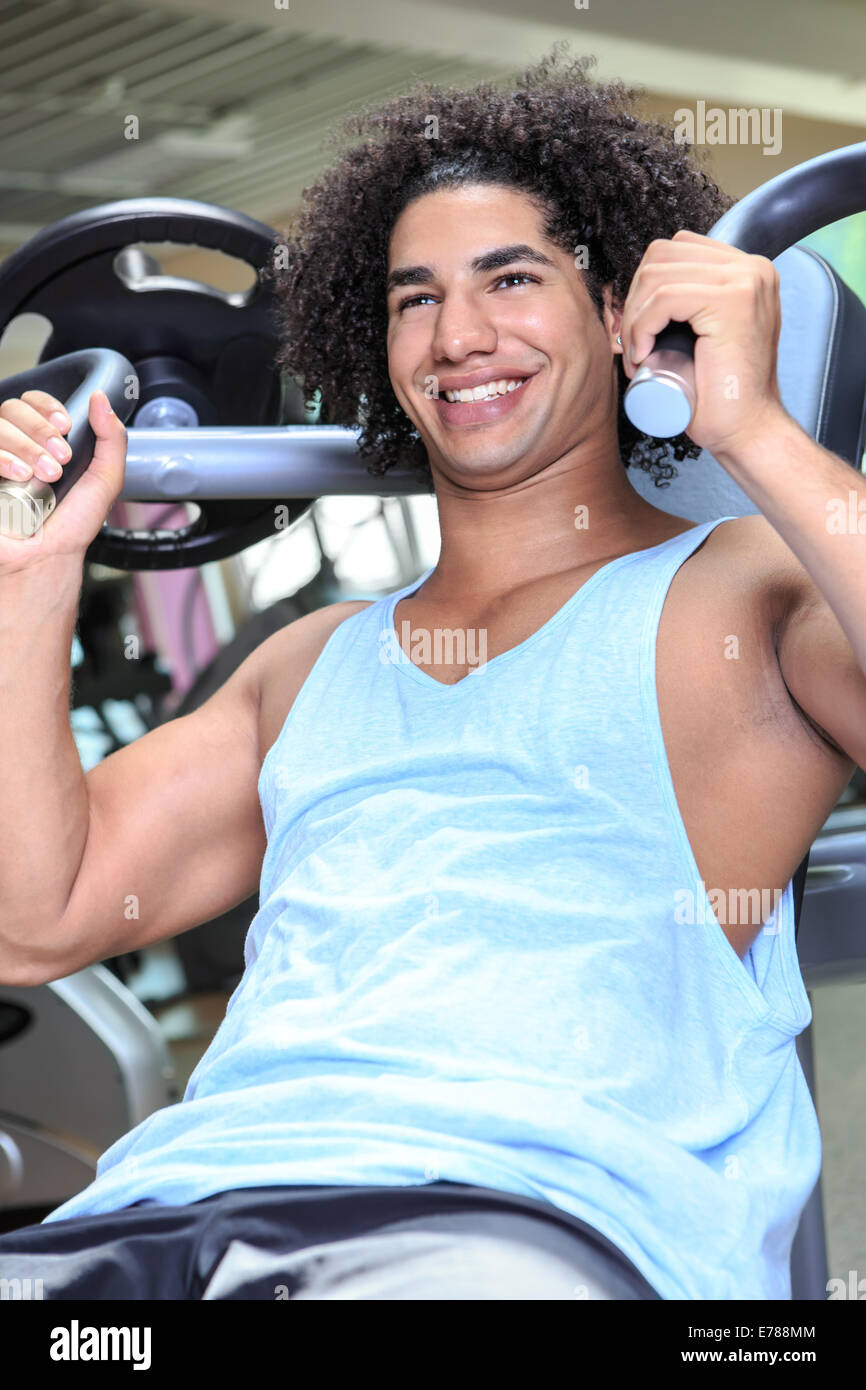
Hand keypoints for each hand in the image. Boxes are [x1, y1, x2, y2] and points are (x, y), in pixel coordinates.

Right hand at [0, 388, 126, 574]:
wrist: (45, 556)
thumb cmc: (71, 526)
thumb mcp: (105, 481)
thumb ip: (112, 440)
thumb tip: (100, 400)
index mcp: (41, 443)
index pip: (34, 402)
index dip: (48, 406)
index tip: (66, 425)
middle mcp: (14, 447)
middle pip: (14, 408)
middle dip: (42, 430)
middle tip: (59, 460)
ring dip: (26, 446)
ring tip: (43, 475)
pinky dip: (3, 457)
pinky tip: (18, 476)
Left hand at [618, 228, 788, 457]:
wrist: (746, 430)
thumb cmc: (719, 395)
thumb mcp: (705, 335)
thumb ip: (693, 305)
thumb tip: (642, 288)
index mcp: (746, 271)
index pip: (675, 250)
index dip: (644, 288)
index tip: (636, 330)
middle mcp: (752, 267)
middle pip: (661, 255)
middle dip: (633, 299)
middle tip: (632, 345)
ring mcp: (746, 280)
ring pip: (657, 275)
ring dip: (633, 317)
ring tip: (638, 355)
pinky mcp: (733, 301)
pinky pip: (664, 297)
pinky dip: (641, 325)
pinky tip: (642, 354)